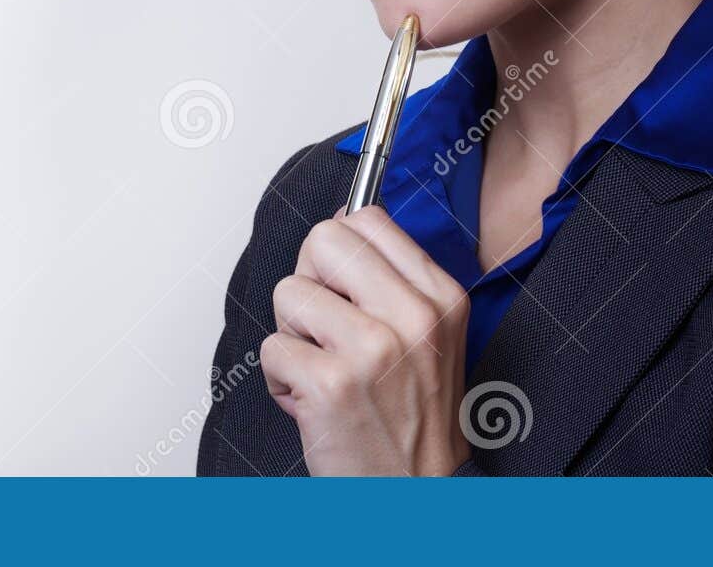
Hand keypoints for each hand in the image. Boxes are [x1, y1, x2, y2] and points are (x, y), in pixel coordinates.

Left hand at [261, 203, 471, 474]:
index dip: (340, 248)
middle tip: (326, 326)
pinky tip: (312, 401)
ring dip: (293, 335)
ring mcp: (371, 349)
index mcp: (441, 296)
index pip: (369, 218)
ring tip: (324, 370)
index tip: (342, 283)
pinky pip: (271, 347)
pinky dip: (280, 379)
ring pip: (288, 292)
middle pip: (323, 240)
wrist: (418, 496)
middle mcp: (413, 316)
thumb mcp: (430, 336)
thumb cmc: (413, 419)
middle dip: (310, 281)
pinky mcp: (330, 384)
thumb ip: (391, 278)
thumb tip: (343, 218)